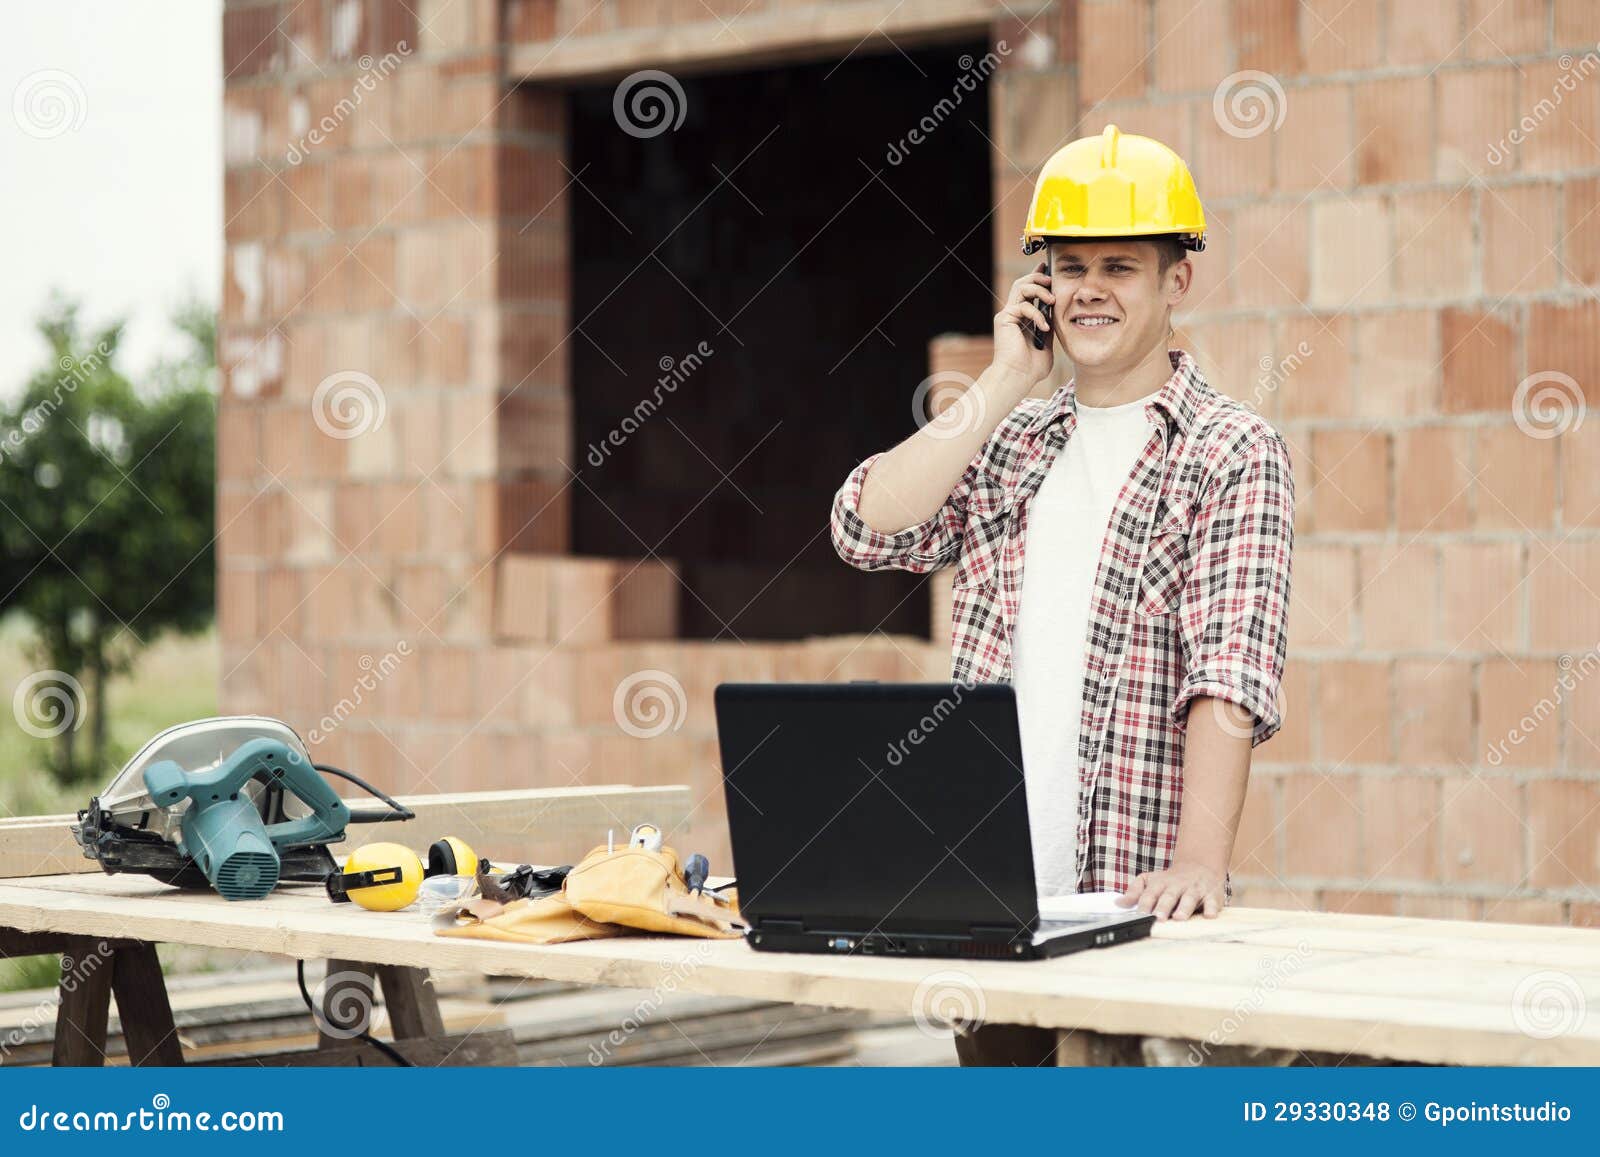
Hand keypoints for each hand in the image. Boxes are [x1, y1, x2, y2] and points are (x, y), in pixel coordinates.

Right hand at [991, 262, 1055, 387]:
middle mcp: (1013, 313)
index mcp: (1023, 318)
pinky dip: (1037, 314)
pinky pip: (1023, 306)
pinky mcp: (1005, 319)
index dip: (1037, 277)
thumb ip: (1050, 328)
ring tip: (1051, 300)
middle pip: (1022, 282)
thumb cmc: (1031, 367)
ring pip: (1020, 287)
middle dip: (1038, 277)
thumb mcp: (1047, 344)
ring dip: (1038, 289)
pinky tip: (1044, 327)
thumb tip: (1057, 315)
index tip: (1048, 267)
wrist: (1017, 377)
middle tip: (1052, 281)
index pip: (1029, 291)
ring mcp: (1008, 315)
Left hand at [1118, 862, 1224, 920]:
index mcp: (1160, 884)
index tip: (1139, 915)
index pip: (1150, 894)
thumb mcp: (1151, 881)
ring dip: (1184, 908)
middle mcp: (1177, 886)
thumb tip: (1118, 904)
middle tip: (1158, 918)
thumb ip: (1135, 892)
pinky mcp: (1212, 894)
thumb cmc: (1171, 880)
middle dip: (1163, 907)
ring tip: (1179, 918)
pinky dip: (1212, 908)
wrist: (1199, 865)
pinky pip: (1213, 901)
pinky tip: (1210, 916)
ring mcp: (1194, 889)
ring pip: (1189, 898)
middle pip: (1169, 896)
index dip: (1144, 904)